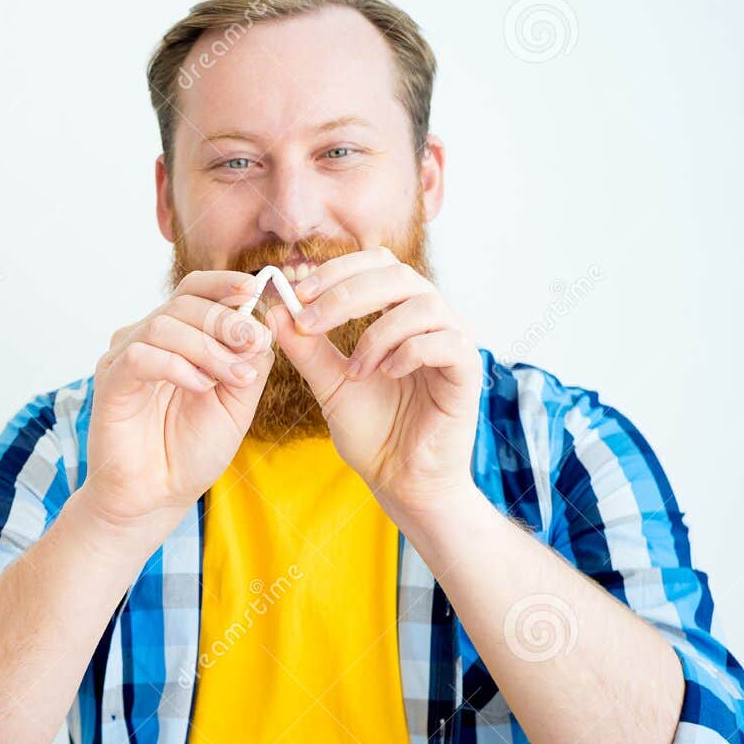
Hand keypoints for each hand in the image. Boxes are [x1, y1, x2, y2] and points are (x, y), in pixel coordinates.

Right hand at [82, 271, 275, 533]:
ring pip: (163, 325)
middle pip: (182, 303)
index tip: (255, 289)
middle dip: (224, 320)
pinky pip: (140, 356)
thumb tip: (265, 321)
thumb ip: (249, 363)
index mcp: (177, 338)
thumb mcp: (236, 403)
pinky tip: (200, 387)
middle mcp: (147, 340)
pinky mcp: (110, 383)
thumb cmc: (191, 450)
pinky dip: (177, 366)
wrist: (158, 496)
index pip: (195, 291)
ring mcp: (124, 359)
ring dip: (207, 347)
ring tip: (233, 377)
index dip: (224, 284)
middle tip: (252, 343)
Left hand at [269, 246, 481, 520]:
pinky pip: (446, 341)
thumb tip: (274, 310)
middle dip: (346, 293)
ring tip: (356, 370)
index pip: (375, 264)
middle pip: (397, 273)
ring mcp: (454, 341)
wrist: (400, 479)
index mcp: (399, 312)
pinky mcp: (468, 371)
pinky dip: (409, 351)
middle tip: (310, 321)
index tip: (296, 292)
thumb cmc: (372, 430)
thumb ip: (305, 348)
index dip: (336, 270)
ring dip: (377, 333)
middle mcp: (430, 319)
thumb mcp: (328, 384)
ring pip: (423, 303)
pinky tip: (387, 375)